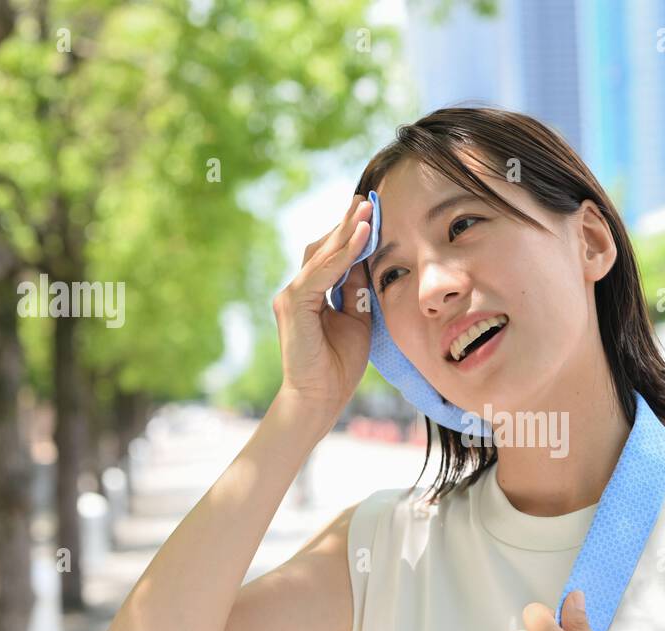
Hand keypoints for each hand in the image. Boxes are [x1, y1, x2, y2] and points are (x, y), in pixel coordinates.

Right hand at [271, 193, 373, 420]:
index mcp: (313, 294)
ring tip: (367, 209)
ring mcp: (292, 295)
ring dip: (345, 230)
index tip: (372, 213)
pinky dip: (342, 253)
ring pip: (321, 254)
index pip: (332, 256)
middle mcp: (298, 289)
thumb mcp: (358, 319)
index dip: (351, 235)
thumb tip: (368, 259)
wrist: (320, 398)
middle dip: (347, 223)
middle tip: (368, 199)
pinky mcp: (293, 303)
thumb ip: (357, 290)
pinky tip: (361, 236)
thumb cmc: (339, 366)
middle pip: (322, 247)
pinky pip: (321, 272)